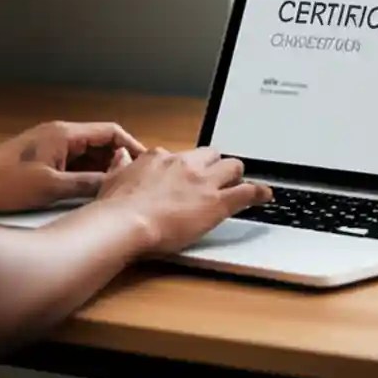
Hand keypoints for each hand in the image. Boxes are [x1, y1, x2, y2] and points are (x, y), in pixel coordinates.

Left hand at [0, 121, 146, 212]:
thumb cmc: (5, 183)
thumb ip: (87, 184)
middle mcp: (60, 134)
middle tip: (132, 182)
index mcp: (65, 133)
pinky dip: (86, 174)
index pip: (110, 131)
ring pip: (88, 153)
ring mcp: (50, 145)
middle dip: (119, 160)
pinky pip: (74, 162)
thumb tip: (116, 184)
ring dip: (102, 168)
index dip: (131, 146)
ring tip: (115, 189)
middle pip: (101, 142)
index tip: (145, 164)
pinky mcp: (42, 158)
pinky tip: (91, 191)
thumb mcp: (51, 188)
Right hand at [94, 147, 271, 254]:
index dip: (187, 167)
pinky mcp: (216, 202)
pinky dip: (258, 192)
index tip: (187, 175)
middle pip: (212, 155)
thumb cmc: (116, 207)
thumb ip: (121, 165)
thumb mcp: (113, 178)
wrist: (125, 222)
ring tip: (238, 184)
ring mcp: (203, 182)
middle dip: (215, 165)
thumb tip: (121, 155)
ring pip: (233, 166)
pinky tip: (265, 195)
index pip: (182, 156)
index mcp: (161, 158)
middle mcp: (186, 164)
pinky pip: (247, 192)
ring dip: (235, 175)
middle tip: (215, 178)